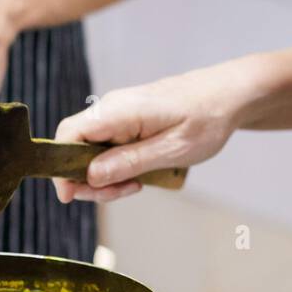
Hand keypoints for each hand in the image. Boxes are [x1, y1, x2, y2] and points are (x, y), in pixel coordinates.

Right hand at [53, 58, 263, 202]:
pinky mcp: (126, 121)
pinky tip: (138, 175)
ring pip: (91, 150)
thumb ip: (128, 162)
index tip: (70, 195)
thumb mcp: (172, 149)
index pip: (68, 134)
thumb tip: (90, 176)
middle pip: (75, 146)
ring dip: (104, 176)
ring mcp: (118, 114)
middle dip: (86, 178)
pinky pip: (107, 146)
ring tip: (134, 186)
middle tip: (117, 195)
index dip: (61, 167)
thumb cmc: (207, 118)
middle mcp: (111, 108)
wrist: (231, 95)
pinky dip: (116, 166)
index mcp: (119, 110)